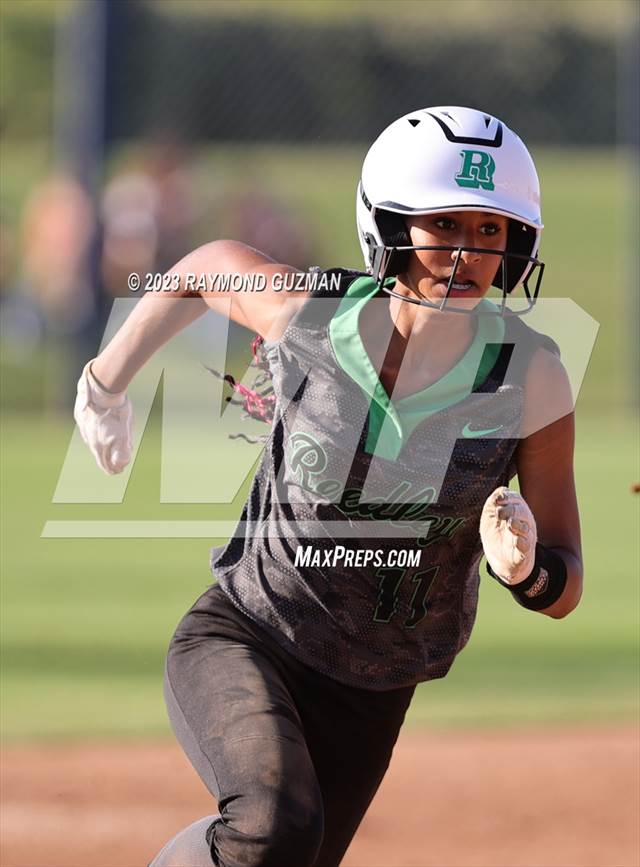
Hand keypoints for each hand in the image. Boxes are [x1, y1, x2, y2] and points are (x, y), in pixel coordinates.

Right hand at [73, 360, 132, 474]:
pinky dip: (94, 430)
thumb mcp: (124, 434)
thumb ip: (122, 452)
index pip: (104, 464)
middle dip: (107, 458)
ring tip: (106, 445)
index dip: (113, 469)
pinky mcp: (80, 415)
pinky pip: (87, 427)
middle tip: (114, 462)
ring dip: (99, 444)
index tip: (118, 471)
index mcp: (98, 445)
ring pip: (90, 439)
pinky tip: (97, 427)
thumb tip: (120, 465)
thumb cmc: (117, 412)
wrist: (102, 389)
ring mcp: (83, 426)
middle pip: (97, 453)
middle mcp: (88, 438)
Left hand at [479, 487, 536, 584]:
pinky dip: (521, 543)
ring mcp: (525, 537)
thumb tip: (498, 494)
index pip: (516, 498)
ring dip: (517, 524)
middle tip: (499, 514)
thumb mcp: (490, 517)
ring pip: (525, 528)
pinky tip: (517, 540)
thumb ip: (492, 503)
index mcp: (516, 511)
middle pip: (521, 511)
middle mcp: (524, 522)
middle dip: (510, 509)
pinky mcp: (523, 553)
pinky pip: (525, 546)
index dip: (507, 497)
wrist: (501, 560)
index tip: (498, 500)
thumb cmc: (496, 534)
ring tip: (509, 524)